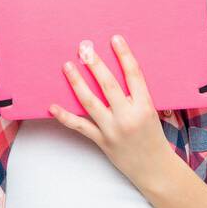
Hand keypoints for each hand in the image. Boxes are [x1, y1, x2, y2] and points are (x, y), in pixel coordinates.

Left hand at [49, 34, 176, 185]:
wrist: (154, 168)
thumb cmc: (153, 137)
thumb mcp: (152, 113)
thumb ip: (137, 96)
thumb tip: (117, 74)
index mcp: (145, 106)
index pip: (134, 75)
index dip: (124, 55)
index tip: (114, 39)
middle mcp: (128, 116)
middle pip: (108, 85)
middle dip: (95, 64)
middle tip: (84, 48)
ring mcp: (113, 129)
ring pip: (90, 102)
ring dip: (76, 83)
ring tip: (67, 66)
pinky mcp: (102, 141)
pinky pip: (79, 126)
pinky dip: (64, 116)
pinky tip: (52, 106)